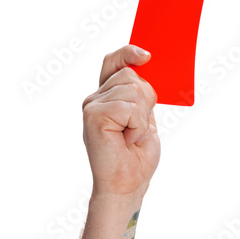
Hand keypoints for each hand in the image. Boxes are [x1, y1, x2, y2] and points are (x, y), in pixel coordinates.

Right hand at [81, 44, 160, 196]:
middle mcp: (96, 99)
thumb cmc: (136, 158)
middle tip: (137, 129)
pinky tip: (127, 141)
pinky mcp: (93, 115)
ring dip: (141, 118)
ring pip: (132, 90)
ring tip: (131, 137)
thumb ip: (141, 96)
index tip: (146, 55)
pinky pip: (128, 107)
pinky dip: (136, 126)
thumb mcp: (144, 120)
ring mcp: (92, 106)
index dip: (128, 53)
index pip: (113, 62)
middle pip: (130, 75)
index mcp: (107, 98)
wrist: (127, 185)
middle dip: (146, 101)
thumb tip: (147, 68)